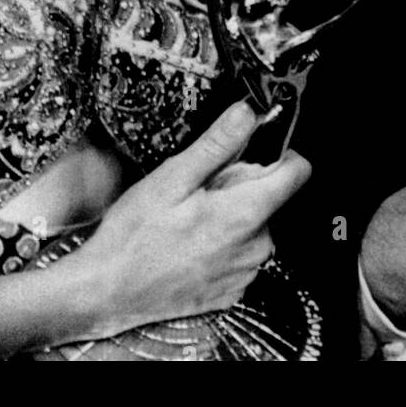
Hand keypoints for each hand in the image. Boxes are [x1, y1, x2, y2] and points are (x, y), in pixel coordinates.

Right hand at [72, 101, 310, 336]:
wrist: (107, 292)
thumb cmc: (135, 237)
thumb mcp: (172, 178)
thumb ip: (218, 144)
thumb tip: (248, 114)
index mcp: (245, 214)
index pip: (297, 172)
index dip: (277, 152)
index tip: (250, 150)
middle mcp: (256, 247)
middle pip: (270, 195)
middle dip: (240, 184)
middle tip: (199, 191)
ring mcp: (245, 273)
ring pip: (255, 224)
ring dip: (231, 214)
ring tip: (190, 219)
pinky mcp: (233, 290)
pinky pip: (241, 252)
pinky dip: (223, 242)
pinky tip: (190, 243)